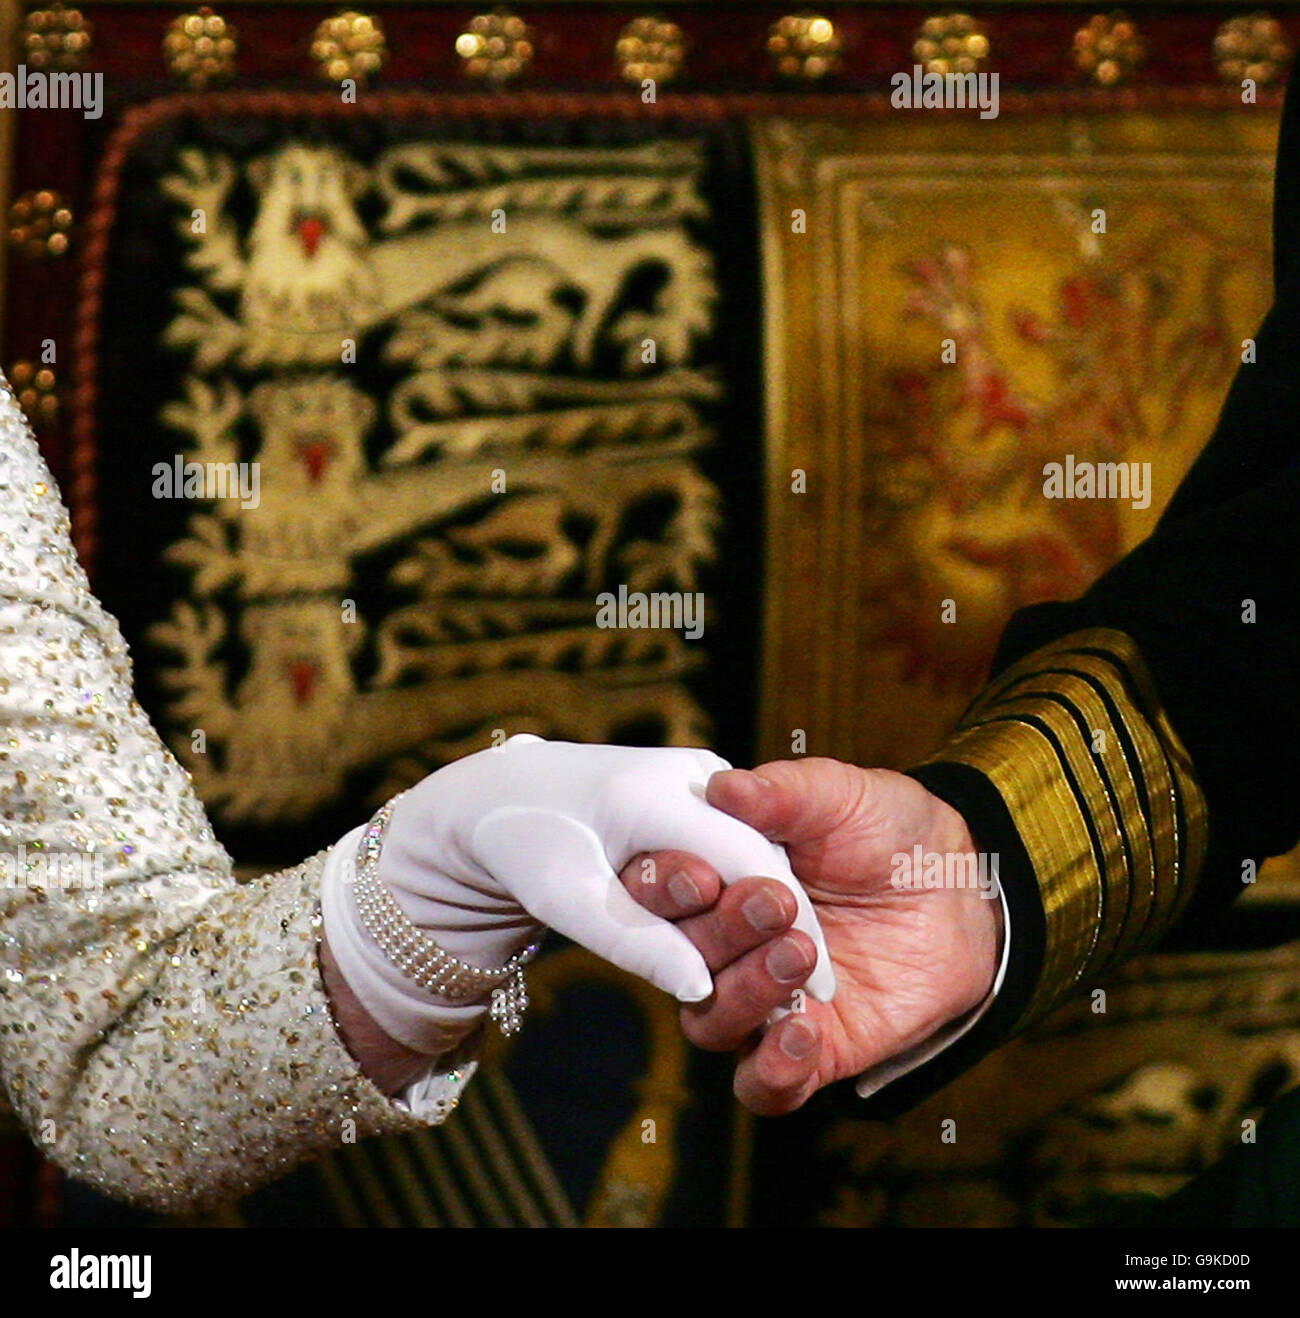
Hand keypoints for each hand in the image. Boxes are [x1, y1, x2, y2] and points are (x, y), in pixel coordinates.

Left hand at [322, 736, 834, 1062]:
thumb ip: (632, 941)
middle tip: (822, 992)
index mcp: (657, 791)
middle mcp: (689, 772)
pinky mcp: (693, 786)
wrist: (494, 793)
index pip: (750, 862)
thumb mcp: (564, 897)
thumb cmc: (520, 845)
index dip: (795, 927)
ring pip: (755, 844)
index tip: (822, 991)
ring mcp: (696, 775)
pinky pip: (736, 838)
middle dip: (798, 922)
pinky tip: (765, 935)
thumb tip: (700, 990)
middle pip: (763, 851)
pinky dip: (752, 886)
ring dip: (779, 905)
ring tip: (801, 973)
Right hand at [621, 757, 1001, 1113]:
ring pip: (711, 1021)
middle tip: (777, 902)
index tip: (702, 873)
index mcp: (715, 876)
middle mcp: (723, 944)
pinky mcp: (811, 1050)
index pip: (653, 890)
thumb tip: (721, 787)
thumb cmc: (888, 830)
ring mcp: (763, 1001)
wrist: (963, 889)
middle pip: (679, 957)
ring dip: (746, 990)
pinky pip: (764, 1085)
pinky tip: (805, 1028)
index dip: (662, 887)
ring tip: (801, 952)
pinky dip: (773, 1068)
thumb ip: (783, 792)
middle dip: (720, 931)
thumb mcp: (841, 795)